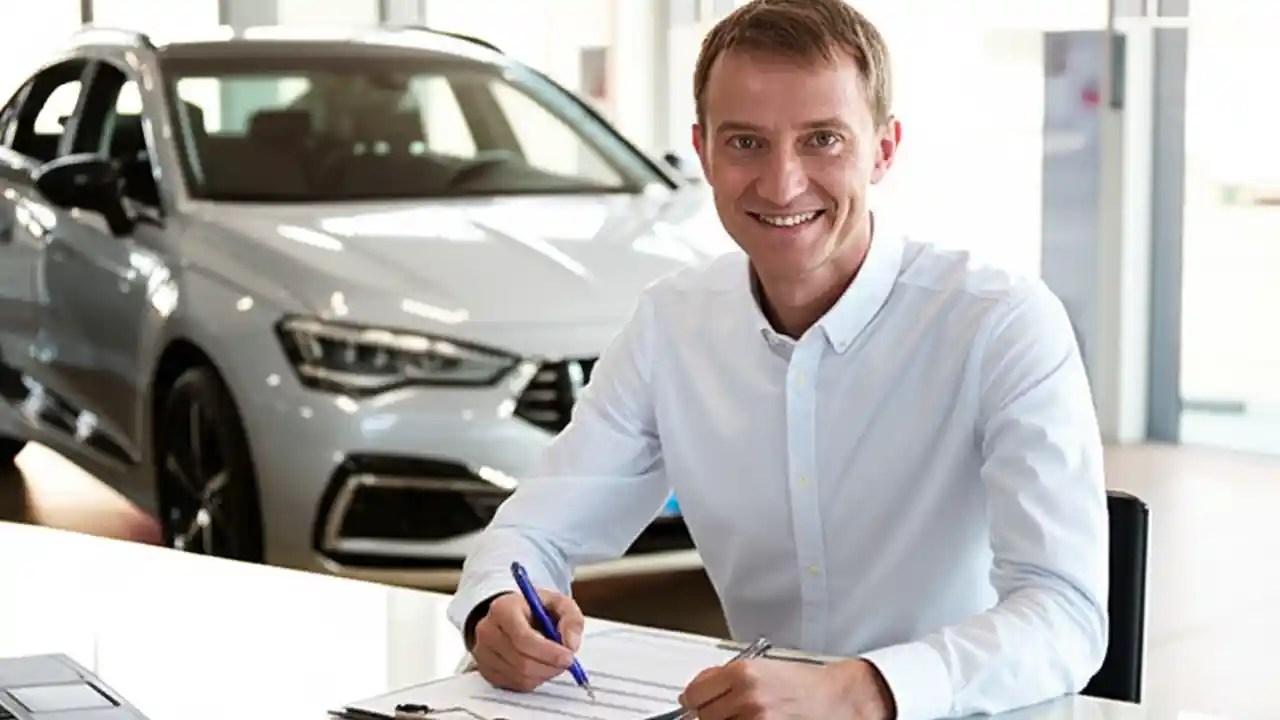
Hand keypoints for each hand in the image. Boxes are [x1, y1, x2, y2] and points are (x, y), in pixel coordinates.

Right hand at [470, 589, 585, 692]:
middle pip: (521, 661)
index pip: (523, 638)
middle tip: (566, 662)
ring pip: (519, 676)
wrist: (511, 615)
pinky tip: (539, 667)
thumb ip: (571, 618)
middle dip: (550, 666)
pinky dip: (533, 680)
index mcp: (503, 609)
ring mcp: (483, 653)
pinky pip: (514, 685)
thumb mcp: (557, 603)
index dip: (548, 652)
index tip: (568, 657)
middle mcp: (487, 631)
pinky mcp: (485, 670)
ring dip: (544, 674)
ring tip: (553, 662)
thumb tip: (570, 644)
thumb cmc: (534, 609)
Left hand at [678, 657, 895, 719]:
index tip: (695, 703)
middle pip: (703, 717)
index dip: (694, 700)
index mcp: (743, 675)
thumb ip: (725, 678)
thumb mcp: (762, 668)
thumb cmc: (807, 685)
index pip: (693, 694)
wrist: (839, 701)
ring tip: (746, 717)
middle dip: (712, 715)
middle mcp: (748, 699)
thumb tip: (695, 691)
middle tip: (729, 712)